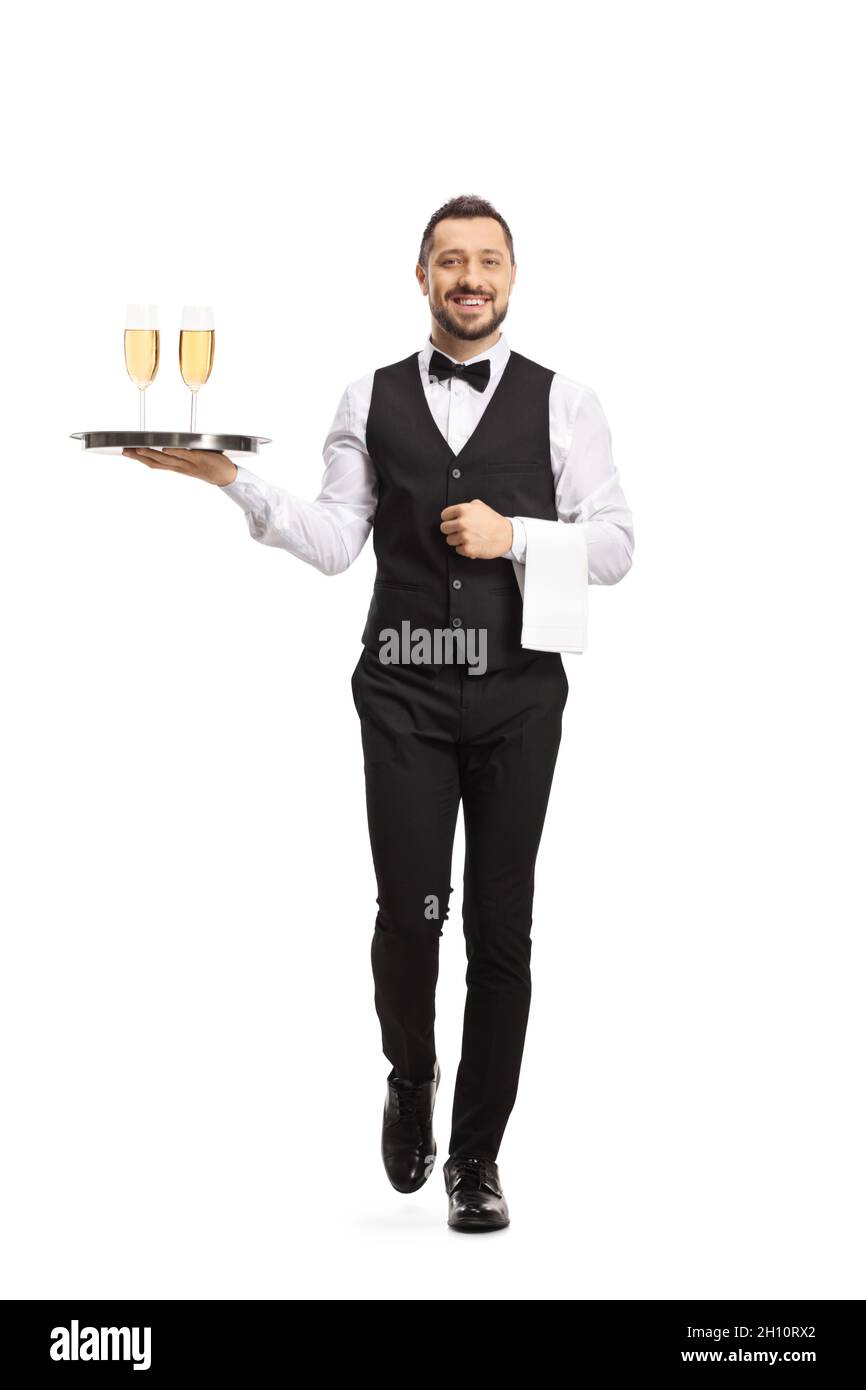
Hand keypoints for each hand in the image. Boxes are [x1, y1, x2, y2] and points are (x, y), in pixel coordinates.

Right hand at [120, 447, 237, 486]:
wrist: (226, 476)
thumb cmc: (209, 465)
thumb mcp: (190, 460)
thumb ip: (179, 454)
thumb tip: (168, 445)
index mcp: (177, 466)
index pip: (154, 463)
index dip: (139, 459)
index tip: (126, 452)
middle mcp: (180, 466)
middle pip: (156, 462)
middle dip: (139, 457)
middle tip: (125, 451)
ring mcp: (189, 463)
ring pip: (167, 460)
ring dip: (152, 454)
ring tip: (139, 449)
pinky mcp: (199, 458)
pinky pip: (185, 455)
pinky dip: (175, 452)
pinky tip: (166, 448)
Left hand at [439, 499, 512, 558]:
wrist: (507, 535)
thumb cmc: (494, 521)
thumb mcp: (480, 506)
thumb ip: (466, 507)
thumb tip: (454, 513)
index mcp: (463, 510)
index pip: (444, 515)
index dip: (449, 519)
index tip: (453, 522)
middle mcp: (462, 522)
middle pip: (444, 528)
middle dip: (452, 530)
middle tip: (461, 531)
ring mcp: (464, 536)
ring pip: (449, 540)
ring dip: (458, 540)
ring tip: (469, 538)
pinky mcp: (467, 548)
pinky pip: (457, 550)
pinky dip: (464, 549)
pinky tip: (473, 544)